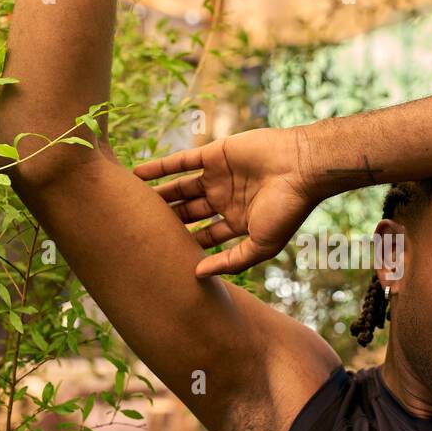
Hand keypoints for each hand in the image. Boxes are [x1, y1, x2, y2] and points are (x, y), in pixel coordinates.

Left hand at [133, 126, 321, 277]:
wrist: (301, 167)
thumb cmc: (286, 210)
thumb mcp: (261, 245)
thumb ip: (231, 262)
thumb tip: (197, 275)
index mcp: (239, 221)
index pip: (205, 236)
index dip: (185, 245)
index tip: (160, 256)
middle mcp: (226, 199)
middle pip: (189, 213)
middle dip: (167, 222)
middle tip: (137, 231)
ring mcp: (219, 176)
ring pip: (180, 188)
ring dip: (159, 195)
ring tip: (130, 204)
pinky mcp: (214, 154)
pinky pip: (180, 161)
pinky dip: (159, 167)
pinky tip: (137, 175)